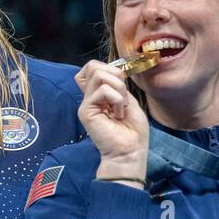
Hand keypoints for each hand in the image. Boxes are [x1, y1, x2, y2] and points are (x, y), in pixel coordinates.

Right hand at [74, 60, 149, 178]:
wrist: (130, 152)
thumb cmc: (132, 132)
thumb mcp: (129, 101)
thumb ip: (119, 85)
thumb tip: (115, 70)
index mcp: (99, 94)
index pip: (92, 67)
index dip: (109, 69)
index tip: (122, 85)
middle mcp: (89, 97)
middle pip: (92, 66)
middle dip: (114, 75)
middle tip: (122, 96)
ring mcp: (86, 104)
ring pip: (98, 74)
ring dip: (118, 88)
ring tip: (121, 106)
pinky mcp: (86, 111)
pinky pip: (102, 90)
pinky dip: (116, 99)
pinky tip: (118, 114)